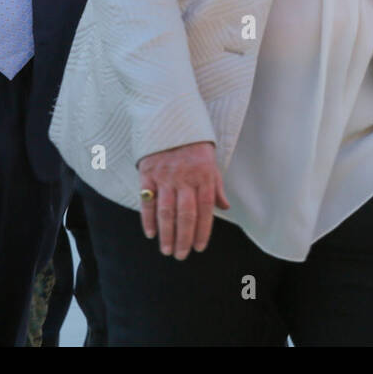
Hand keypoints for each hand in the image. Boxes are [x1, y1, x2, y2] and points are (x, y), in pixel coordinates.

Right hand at [138, 141, 229, 260]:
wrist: (171, 118)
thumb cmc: (195, 143)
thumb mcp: (211, 162)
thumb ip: (216, 186)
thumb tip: (224, 208)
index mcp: (204, 176)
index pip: (205, 210)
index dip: (203, 231)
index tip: (199, 248)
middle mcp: (185, 178)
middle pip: (185, 215)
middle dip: (183, 238)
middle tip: (180, 255)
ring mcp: (165, 176)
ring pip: (166, 211)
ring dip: (166, 233)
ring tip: (166, 250)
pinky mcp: (148, 173)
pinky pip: (148, 200)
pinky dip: (148, 218)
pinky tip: (151, 233)